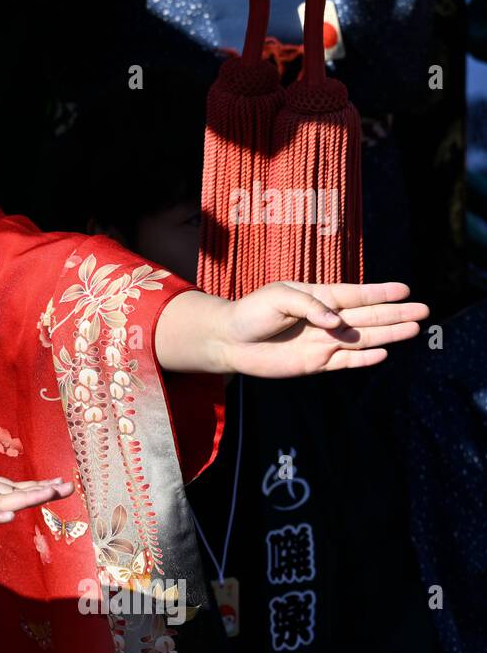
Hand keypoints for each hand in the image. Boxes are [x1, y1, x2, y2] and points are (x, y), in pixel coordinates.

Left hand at [219, 281, 426, 377]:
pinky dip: (364, 358)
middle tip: (424, 310)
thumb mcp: (278, 298)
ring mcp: (322, 342)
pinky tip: (383, 353)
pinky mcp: (315, 363)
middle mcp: (325, 320)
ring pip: (363, 338)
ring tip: (415, 329)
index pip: (356, 295)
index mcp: (318, 298)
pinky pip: (345, 361)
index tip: (405, 289)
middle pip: (367, 317)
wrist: (229, 341)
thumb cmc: (251, 313)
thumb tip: (336, 322)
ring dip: (388, 334)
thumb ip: (310, 306)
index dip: (380, 293)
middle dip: (396, 313)